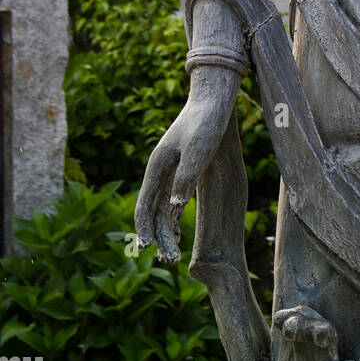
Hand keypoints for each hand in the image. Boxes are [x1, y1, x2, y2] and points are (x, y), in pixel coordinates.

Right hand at [135, 67, 239, 262]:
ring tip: (174, 256)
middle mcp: (159, 170)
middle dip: (159, 237)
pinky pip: (171, 200)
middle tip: (171, 261)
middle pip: (153, 211)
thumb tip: (174, 206)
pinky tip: (179, 233)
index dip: (145, 228)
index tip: (147, 250)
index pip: (145, 204)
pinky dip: (172, 219)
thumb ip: (186, 177)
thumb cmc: (206, 122)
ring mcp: (169, 170)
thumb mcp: (198, 150)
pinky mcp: (181, 169)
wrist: (213, 99)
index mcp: (157, 165)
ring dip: (166, 231)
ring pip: (161, 208)